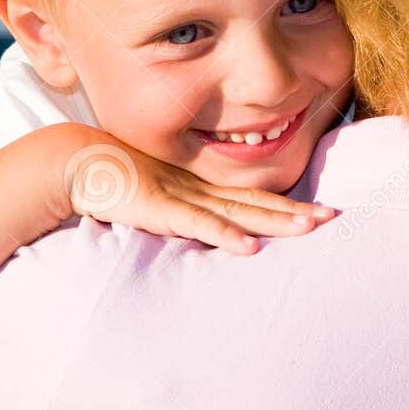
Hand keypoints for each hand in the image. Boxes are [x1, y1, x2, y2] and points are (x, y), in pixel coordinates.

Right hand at [62, 131, 335, 253]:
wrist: (74, 162)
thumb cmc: (110, 180)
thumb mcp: (153, 198)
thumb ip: (176, 214)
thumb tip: (200, 233)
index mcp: (198, 188)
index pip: (251, 198)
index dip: (286, 206)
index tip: (320, 212)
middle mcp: (197, 190)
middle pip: (256, 203)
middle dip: (296, 212)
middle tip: (334, 218)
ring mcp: (181, 197)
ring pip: (237, 212)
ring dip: (274, 221)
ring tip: (310, 228)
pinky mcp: (159, 208)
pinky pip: (198, 225)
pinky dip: (225, 236)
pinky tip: (249, 247)